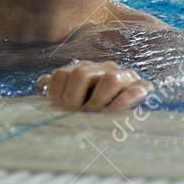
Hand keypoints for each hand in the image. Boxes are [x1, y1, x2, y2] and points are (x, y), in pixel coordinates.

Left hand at [35, 60, 152, 110]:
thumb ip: (57, 88)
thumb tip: (40, 84)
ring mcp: (124, 76)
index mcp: (83, 69)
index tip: (58, 108)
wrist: (130, 115)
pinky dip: (123, 101)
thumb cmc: (95, 107)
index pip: (61, 74)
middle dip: (75, 97)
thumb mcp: (74, 98)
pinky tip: (113, 112)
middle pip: (81, 74)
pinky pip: (135, 90)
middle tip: (77, 112)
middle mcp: (102, 68)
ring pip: (110, 79)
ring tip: (95, 113)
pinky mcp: (142, 87)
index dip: (56, 93)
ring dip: (99, 100)